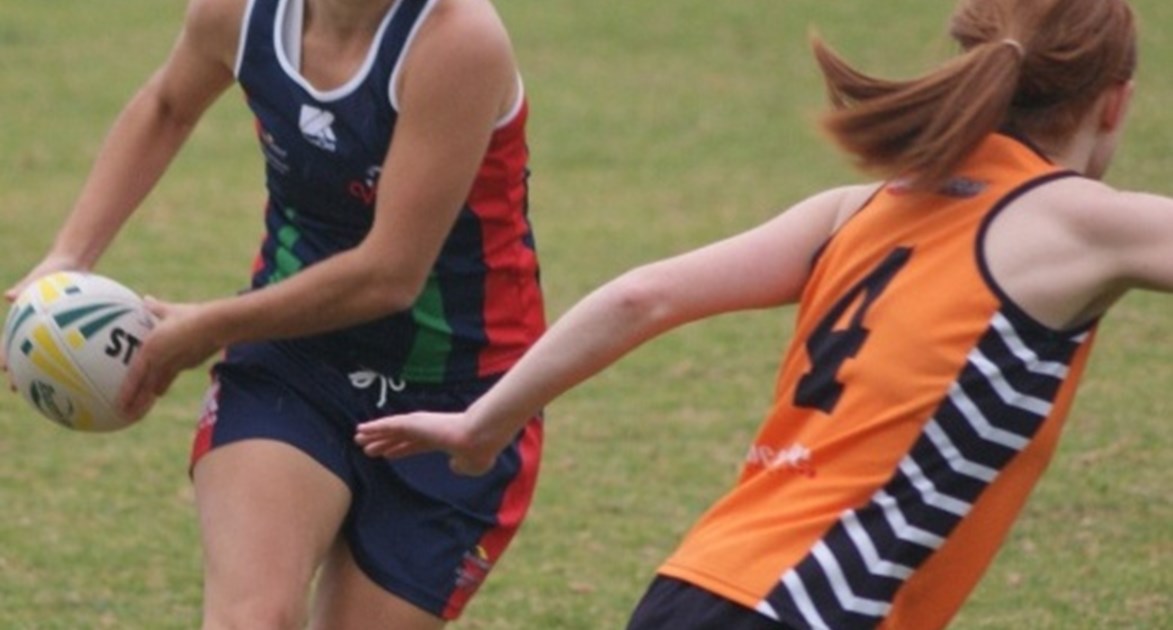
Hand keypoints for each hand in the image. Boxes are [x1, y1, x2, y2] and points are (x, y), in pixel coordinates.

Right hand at [3, 254, 82, 390]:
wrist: (72, 265)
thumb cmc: (53, 270)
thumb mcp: (39, 276)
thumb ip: (25, 286)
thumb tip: (9, 296)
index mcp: (24, 320)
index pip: (9, 343)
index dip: (5, 357)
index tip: (5, 370)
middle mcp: (37, 330)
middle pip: (25, 356)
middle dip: (21, 373)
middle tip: (20, 389)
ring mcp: (54, 333)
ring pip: (50, 357)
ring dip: (48, 373)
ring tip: (52, 390)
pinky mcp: (71, 331)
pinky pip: (75, 347)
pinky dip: (79, 359)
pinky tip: (88, 373)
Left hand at [117, 297, 220, 420]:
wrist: (219, 326)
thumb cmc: (193, 315)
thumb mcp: (171, 310)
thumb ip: (156, 307)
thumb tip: (145, 299)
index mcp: (152, 350)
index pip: (136, 377)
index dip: (127, 393)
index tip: (119, 405)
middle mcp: (163, 362)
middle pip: (147, 389)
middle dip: (137, 403)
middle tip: (127, 415)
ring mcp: (178, 366)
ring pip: (160, 385)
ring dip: (150, 397)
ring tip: (141, 409)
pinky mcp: (191, 364)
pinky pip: (172, 376)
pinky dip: (164, 383)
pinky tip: (162, 386)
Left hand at [355, 410, 507, 475]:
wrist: (479, 438)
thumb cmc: (479, 451)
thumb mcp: (471, 466)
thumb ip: (462, 467)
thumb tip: (455, 466)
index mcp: (439, 440)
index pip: (415, 445)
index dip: (400, 449)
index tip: (388, 454)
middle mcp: (427, 430)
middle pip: (399, 437)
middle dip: (383, 442)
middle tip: (366, 447)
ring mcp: (420, 425)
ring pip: (391, 430)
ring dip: (374, 434)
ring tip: (357, 437)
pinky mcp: (414, 422)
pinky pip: (389, 425)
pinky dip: (374, 427)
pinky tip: (361, 429)